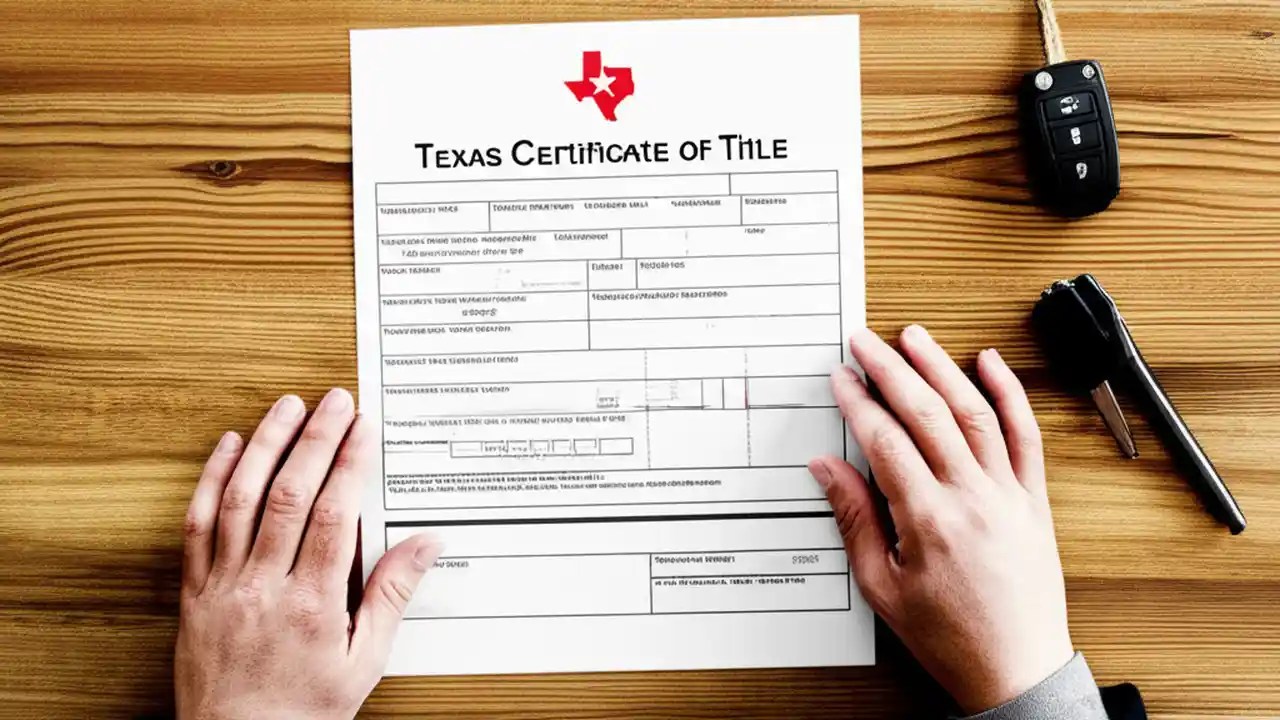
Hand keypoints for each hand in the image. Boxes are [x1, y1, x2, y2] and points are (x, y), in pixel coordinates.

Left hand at [175, 389, 439, 719]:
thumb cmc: (304, 712)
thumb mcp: (365, 662)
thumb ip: (392, 595)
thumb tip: (425, 544)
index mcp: (313, 604)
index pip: (335, 513)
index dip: (350, 461)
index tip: (363, 428)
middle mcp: (265, 587)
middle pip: (291, 494)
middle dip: (315, 438)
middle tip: (333, 402)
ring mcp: (225, 587)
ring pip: (241, 499)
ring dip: (265, 445)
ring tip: (285, 407)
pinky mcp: (195, 594)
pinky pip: (197, 526)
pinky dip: (212, 481)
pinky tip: (229, 448)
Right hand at [809, 326, 1072, 713]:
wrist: (1015, 669)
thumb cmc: (948, 637)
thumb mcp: (882, 588)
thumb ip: (854, 520)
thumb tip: (827, 469)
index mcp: (929, 521)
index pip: (886, 441)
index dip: (859, 402)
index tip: (840, 379)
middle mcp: (972, 499)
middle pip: (927, 413)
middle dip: (890, 369)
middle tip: (865, 341)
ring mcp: (1008, 495)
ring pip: (974, 412)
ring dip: (942, 368)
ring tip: (914, 337)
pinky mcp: (1033, 499)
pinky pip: (1025, 435)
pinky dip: (1009, 393)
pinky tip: (990, 363)